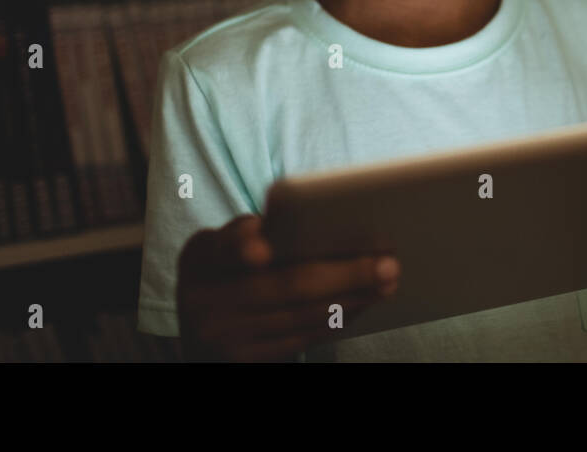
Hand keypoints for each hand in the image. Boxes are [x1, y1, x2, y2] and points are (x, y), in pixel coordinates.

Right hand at [176, 215, 400, 361]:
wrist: (199, 335)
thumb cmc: (222, 274)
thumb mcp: (219, 246)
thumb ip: (245, 232)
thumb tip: (280, 225)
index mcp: (198, 259)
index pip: (223, 247)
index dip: (240, 247)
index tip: (262, 250)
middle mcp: (203, 302)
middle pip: (286, 286)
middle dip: (345, 274)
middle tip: (388, 264)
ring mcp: (224, 339)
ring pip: (301, 316)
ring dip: (352, 300)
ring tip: (387, 284)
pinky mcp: (246, 362)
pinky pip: (301, 339)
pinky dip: (336, 321)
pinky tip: (360, 305)